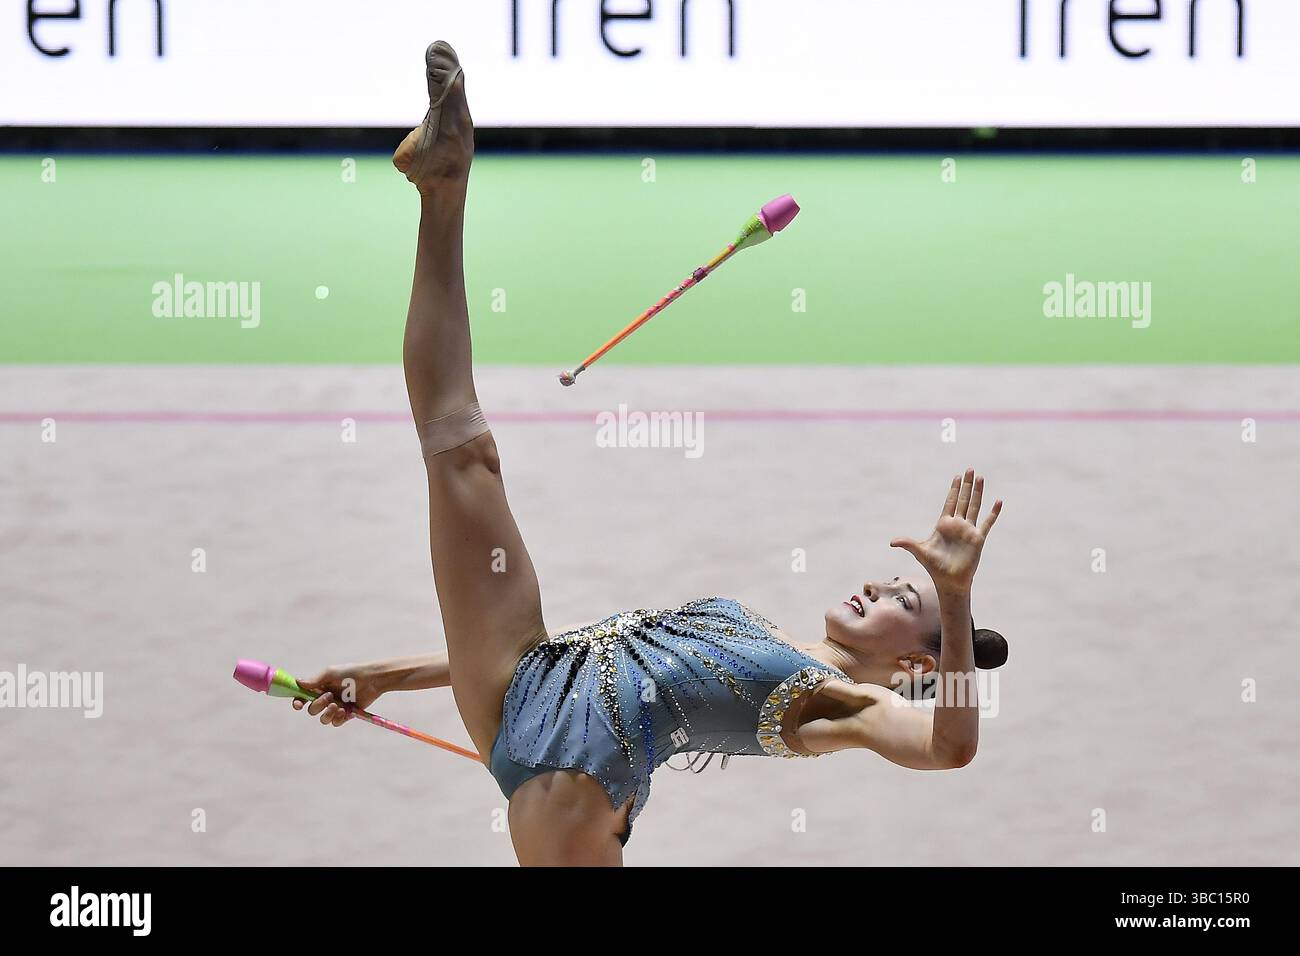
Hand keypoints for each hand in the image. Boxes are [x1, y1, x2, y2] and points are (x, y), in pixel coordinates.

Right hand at [291, 665, 387, 727]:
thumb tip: (297, 682)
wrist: (371, 679)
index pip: (303, 697)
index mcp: (320, 688)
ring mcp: (336, 707)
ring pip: (323, 719)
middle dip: (318, 705)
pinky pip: (336, 723)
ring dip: (327, 714)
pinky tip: (344, 711)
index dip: (298, 702)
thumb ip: (315, 680)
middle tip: (329, 696)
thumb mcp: (331, 673)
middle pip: (312, 710)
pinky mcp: (346, 714)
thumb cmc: (351, 672)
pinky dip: (338, 718)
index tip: (298, 705)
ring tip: (337, 705)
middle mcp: (326, 698)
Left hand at [890, 468, 1001, 595]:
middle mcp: (957, 525)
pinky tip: (998, 501)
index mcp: (944, 524)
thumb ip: (907, 543)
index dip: (954, 489)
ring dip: (978, 492)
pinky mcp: (978, 539)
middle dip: (967, 485)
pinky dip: (993, 512)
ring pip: (974, 506)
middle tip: (970, 469)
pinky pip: (987, 523)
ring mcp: (968, 530)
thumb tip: (891, 542)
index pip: (950, 502)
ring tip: (981, 478)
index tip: (958, 476)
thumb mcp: (919, 551)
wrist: (949, 581)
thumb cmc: (934, 567)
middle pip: (963, 500)